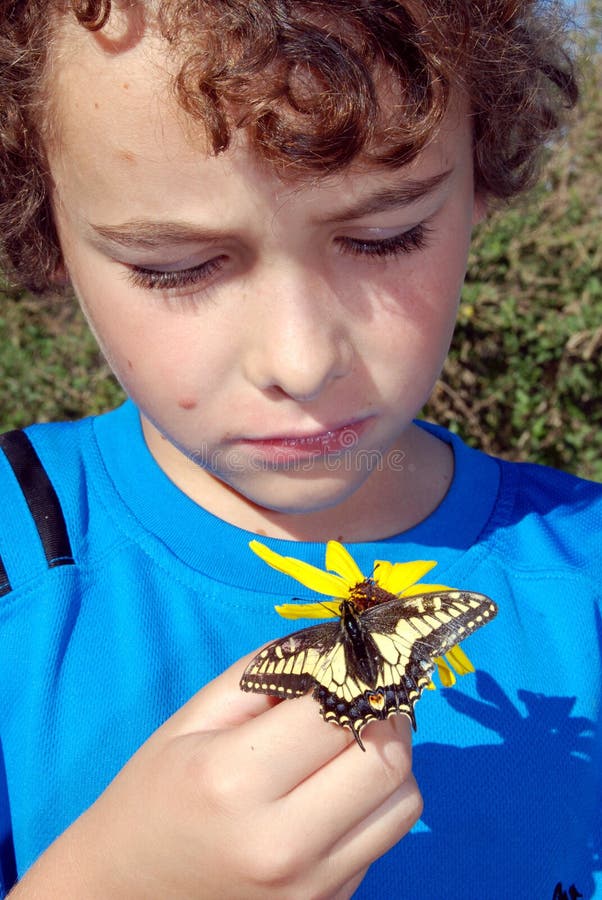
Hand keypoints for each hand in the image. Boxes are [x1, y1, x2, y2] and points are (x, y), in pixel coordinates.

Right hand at [11, 654, 421, 898]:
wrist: (128, 891)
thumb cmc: (156, 792)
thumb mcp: (195, 717)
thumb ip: (267, 671)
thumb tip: (336, 646)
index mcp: (235, 781)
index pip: (337, 710)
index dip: (355, 673)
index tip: (354, 656)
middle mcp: (282, 843)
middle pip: (387, 759)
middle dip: (384, 712)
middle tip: (363, 694)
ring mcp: (310, 887)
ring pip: (404, 801)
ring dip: (390, 759)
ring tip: (352, 742)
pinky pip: (384, 838)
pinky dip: (375, 803)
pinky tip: (337, 790)